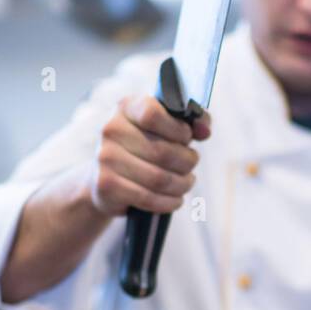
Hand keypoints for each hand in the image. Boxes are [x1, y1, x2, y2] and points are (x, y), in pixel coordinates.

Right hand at [90, 95, 210, 217]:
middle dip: (187, 162)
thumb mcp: (165, 128)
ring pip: (158, 178)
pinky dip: (169, 202)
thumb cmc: (144, 147)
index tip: (186, 137)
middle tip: (191, 166)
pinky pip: (148, 198)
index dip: (177, 129)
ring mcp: (106, 158)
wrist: (106, 178)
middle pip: (162, 151)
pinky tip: (175, 199)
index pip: (153, 114)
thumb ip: (190, 123)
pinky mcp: (106, 185)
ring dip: (181, 185)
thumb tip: (204, 130)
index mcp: (127, 108)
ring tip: (186, 183)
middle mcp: (112, 129)